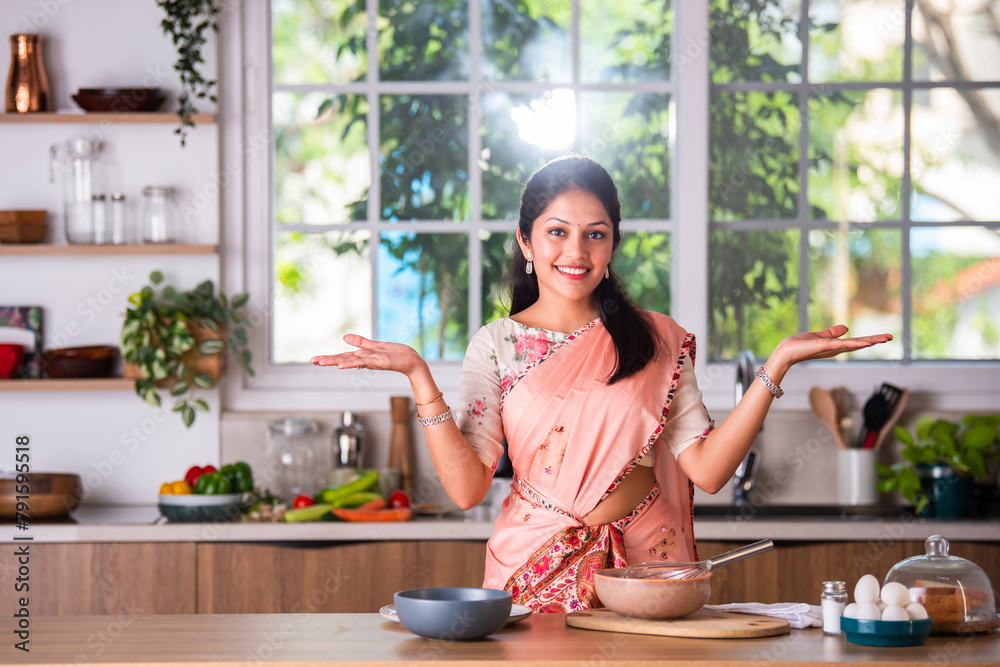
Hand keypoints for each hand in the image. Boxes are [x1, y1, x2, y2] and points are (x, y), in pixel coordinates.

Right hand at [310, 334, 426, 376]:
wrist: (413, 361)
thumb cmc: (398, 355)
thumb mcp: (376, 346)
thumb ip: (361, 342)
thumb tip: (344, 338)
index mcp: (363, 356)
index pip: (342, 357)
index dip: (328, 358)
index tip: (313, 359)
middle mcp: (365, 360)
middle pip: (343, 360)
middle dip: (327, 360)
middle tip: (312, 361)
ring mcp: (372, 361)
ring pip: (351, 361)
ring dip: (336, 362)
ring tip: (322, 362)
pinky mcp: (381, 361)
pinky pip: (365, 362)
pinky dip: (353, 363)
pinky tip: (342, 365)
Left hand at [771, 325, 892, 371]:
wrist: (785, 353)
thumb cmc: (798, 346)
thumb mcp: (818, 337)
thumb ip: (831, 333)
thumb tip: (846, 327)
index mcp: (835, 346)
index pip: (856, 342)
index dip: (869, 340)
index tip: (884, 337)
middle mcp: (836, 349)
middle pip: (859, 344)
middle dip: (875, 340)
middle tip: (890, 337)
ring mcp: (832, 349)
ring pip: (855, 344)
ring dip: (870, 341)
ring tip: (885, 338)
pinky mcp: (826, 346)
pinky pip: (843, 344)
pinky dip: (855, 343)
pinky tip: (866, 343)